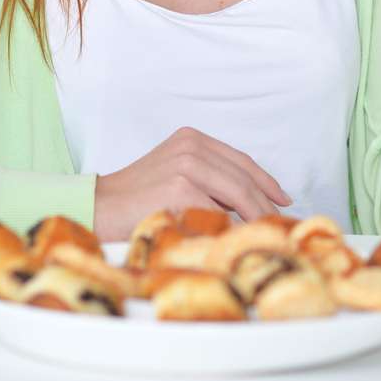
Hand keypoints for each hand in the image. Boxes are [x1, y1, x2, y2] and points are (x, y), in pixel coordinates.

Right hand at [93, 127, 290, 240]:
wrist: (97, 207)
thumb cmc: (136, 197)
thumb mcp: (175, 174)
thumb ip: (208, 180)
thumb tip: (250, 204)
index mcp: (192, 139)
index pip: (241, 160)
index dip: (265, 181)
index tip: (283, 198)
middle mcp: (191, 147)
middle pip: (243, 178)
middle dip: (265, 203)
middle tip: (279, 224)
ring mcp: (186, 166)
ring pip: (236, 194)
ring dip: (254, 217)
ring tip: (265, 234)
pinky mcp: (179, 189)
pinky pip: (216, 213)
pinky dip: (229, 228)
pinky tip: (235, 241)